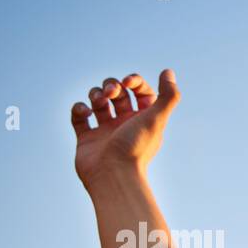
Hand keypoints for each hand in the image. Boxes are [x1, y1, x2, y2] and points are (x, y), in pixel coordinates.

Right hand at [71, 70, 180, 189]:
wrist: (113, 175)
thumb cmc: (135, 147)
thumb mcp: (156, 119)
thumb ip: (168, 96)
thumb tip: (169, 72)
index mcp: (144, 119)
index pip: (140, 90)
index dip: (134, 81)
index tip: (127, 83)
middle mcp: (126, 124)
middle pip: (117, 92)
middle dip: (112, 85)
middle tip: (109, 94)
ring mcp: (105, 131)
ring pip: (97, 101)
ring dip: (95, 93)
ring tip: (97, 103)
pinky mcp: (87, 138)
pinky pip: (79, 116)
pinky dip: (78, 108)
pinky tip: (84, 112)